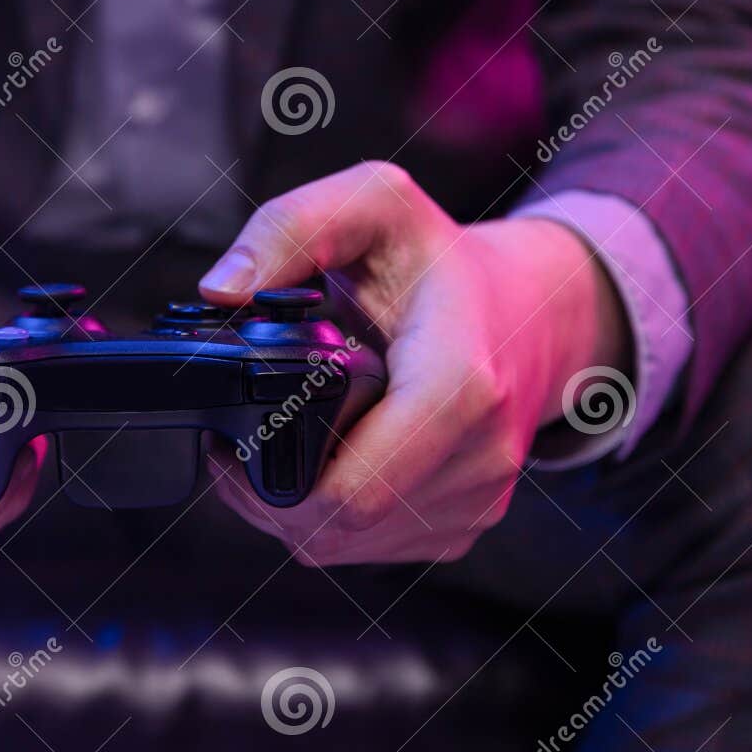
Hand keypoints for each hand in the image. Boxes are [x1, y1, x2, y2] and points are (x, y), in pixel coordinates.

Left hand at [198, 161, 630, 565]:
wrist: (530, 309)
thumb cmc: (438, 260)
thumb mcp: (371, 202)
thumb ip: (288, 229)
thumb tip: (222, 290)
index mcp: (460, 381)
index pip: (354, 489)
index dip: (274, 477)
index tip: (234, 435)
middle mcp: (478, 455)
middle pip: (334, 526)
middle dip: (265, 495)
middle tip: (232, 440)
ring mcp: (475, 499)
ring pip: (343, 545)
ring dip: (288, 510)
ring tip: (271, 443)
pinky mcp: (461, 524)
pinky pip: (369, 548)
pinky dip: (325, 519)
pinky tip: (314, 463)